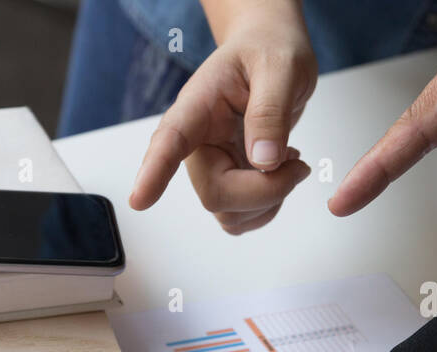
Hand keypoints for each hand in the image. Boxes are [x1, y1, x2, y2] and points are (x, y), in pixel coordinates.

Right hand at [129, 0, 315, 233]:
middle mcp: (197, 144)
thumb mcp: (280, 66)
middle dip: (263, 191)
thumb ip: (270, 112)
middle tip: (298, 164)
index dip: (154, 172)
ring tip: (291, 162)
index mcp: (198, 108)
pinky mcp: (229, 181)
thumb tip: (264, 161)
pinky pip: (242, 216)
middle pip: (214, 194)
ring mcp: (213, 167)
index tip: (139, 200)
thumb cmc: (268, 50)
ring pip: (229, 214)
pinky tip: (281, 173)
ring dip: (268, 201)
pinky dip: (269, 206)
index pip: (170, 142)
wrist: (270, 50)